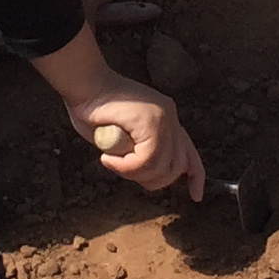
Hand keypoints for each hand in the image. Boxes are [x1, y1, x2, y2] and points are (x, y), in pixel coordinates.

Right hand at [74, 88, 203, 198]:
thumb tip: (146, 175)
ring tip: (111, 160)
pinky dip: (125, 167)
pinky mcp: (151, 120)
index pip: (190, 152)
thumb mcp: (123, 136)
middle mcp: (171, 116)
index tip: (195, 196)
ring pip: (160, 166)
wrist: (82, 82)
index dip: (195, 177)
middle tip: (122, 170)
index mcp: (167, 119)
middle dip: (150, 180)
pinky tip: (108, 158)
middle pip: (176, 166)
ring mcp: (163, 117)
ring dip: (132, 173)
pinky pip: (146, 160)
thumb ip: (140, 151)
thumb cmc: (93, 109)